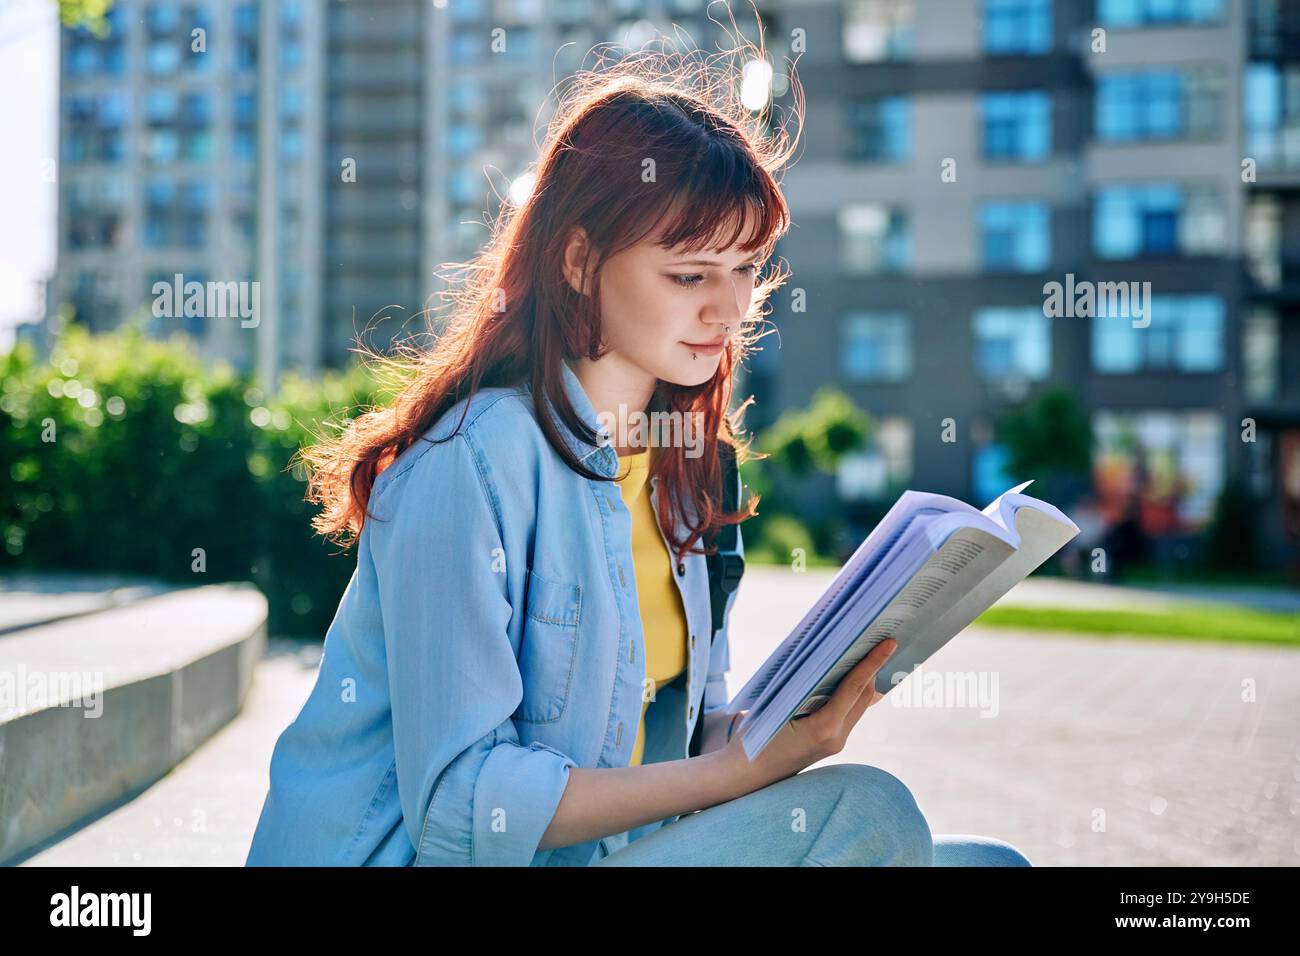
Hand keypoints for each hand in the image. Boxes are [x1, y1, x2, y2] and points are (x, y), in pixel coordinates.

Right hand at [720, 638, 897, 791]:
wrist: (746, 774)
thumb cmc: (755, 736)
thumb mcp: (777, 705)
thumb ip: (805, 687)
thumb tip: (828, 662)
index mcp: (823, 728)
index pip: (855, 688)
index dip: (872, 663)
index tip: (888, 644)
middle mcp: (836, 738)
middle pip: (864, 696)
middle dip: (872, 668)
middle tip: (877, 641)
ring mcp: (835, 743)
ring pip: (859, 705)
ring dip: (864, 681)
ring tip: (867, 654)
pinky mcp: (831, 743)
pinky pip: (848, 713)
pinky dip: (852, 693)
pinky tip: (849, 677)